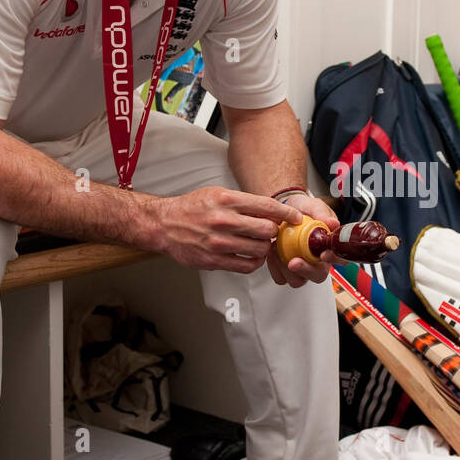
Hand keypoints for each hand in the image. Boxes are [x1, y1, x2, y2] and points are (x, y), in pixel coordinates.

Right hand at [143, 186, 298, 272]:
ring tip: (261, 244)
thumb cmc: (192, 208)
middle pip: (267, 230)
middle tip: (273, 232)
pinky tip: (252, 256)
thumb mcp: (218, 194)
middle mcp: (223, 220)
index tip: (295, 218)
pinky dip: (255, 262)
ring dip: (265, 248)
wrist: (164, 224)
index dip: (286, 213)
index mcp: (227, 200)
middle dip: (275, 232)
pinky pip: (246, 266)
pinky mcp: (214, 260)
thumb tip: (271, 211)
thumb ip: (244, 202)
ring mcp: (219, 242)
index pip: (267, 206)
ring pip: (259, 249)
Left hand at [266, 193, 339, 288]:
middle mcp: (317, 261)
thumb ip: (322, 213)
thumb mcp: (312, 205)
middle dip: (305, 270)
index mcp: (329, 246)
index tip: (323, 255)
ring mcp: (301, 267)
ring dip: (285, 268)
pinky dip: (274, 267)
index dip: (333, 259)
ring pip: (297, 280)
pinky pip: (281, 278)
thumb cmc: (301, 210)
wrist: (282, 210)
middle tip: (293, 262)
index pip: (339, 258)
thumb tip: (332, 223)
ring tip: (277, 248)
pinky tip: (273, 252)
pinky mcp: (285, 271)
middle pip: (318, 275)